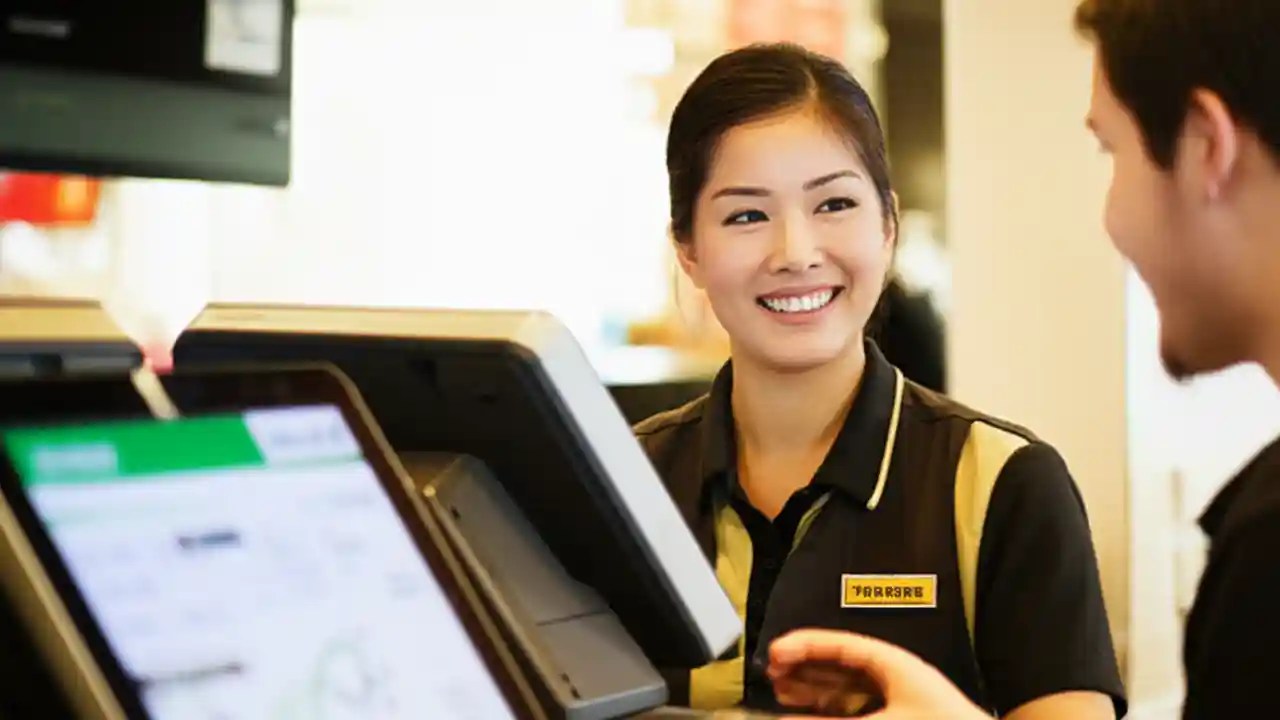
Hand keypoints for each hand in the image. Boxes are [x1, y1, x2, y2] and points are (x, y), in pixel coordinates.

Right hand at [767, 629, 989, 718]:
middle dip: (803, 667)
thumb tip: (790, 716)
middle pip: (839, 664)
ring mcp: (896, 700)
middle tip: (771, 670)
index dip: (805, 645)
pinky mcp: (896, 718)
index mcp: (893, 664)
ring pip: (843, 688)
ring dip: (812, 689)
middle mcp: (893, 678)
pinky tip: (808, 713)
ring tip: (781, 689)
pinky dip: (828, 709)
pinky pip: (853, 709)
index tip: (777, 650)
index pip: (841, 645)